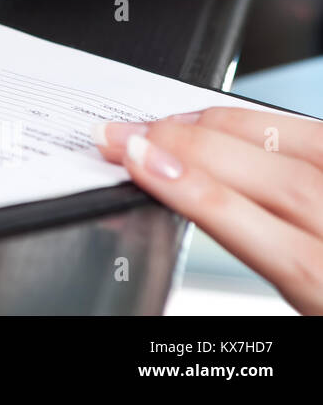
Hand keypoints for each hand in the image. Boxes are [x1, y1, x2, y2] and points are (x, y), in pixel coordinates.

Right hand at [93, 107, 322, 313]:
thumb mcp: (302, 305)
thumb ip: (254, 250)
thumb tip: (175, 191)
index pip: (257, 228)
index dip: (188, 186)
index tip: (136, 160)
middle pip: (273, 177)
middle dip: (184, 145)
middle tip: (121, 135)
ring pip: (292, 141)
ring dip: (211, 125)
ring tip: (157, 125)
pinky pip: (311, 130)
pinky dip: (255, 120)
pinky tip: (220, 122)